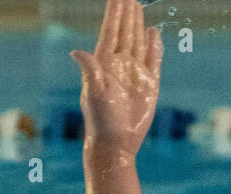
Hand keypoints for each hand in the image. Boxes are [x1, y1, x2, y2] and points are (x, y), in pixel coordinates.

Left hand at [70, 0, 162, 154]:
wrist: (116, 143)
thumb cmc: (102, 119)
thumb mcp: (94, 93)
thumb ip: (89, 69)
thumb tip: (76, 51)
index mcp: (105, 64)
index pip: (110, 32)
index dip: (114, 14)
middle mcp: (119, 65)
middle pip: (124, 32)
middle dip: (126, 14)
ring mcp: (135, 73)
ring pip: (137, 41)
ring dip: (137, 24)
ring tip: (136, 6)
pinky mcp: (149, 84)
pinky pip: (153, 59)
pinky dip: (154, 45)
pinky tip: (153, 32)